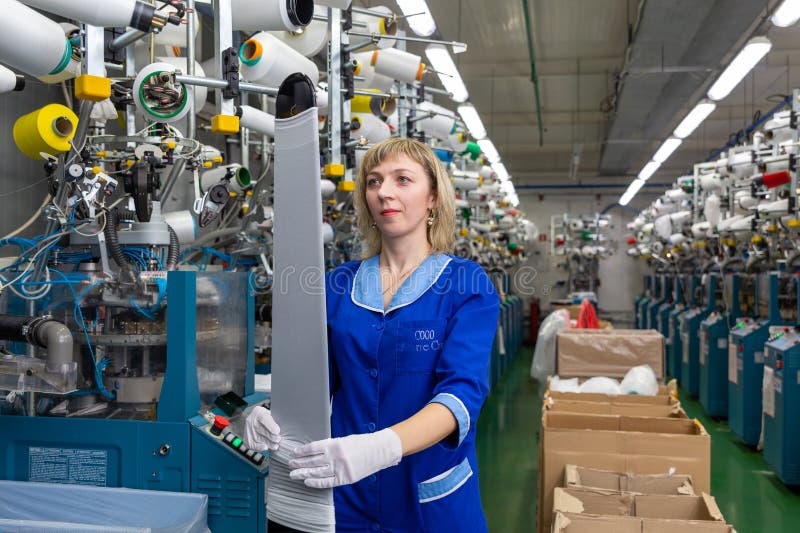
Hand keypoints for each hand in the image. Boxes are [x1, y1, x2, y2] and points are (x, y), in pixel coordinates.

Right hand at [243, 405, 281, 450]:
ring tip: (276, 446)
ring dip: (267, 443)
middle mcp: (250, 420)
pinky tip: (266, 447)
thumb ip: (276, 418)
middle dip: (270, 436)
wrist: (254, 421)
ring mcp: (247, 430)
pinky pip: (252, 444)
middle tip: (278, 439)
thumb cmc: (267, 418)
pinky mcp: (246, 439)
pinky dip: (259, 447)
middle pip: (260, 429)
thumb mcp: (271, 414)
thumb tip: (286, 425)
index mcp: (258, 412)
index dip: (270, 425)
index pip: (263, 418)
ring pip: (257, 438)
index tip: (277, 431)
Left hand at [288, 428, 402, 487]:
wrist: (380, 450)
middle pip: (312, 461)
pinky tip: (307, 482)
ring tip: (293, 474)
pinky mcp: (346, 478)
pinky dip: (316, 483)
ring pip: (317, 472)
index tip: (294, 453)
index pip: (312, 448)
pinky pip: (327, 482)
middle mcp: (335, 456)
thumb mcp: (344, 440)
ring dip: (304, 473)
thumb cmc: (363, 443)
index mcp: (335, 443)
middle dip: (299, 463)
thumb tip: (314, 452)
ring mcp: (340, 468)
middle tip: (290, 464)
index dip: (301, 451)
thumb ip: (330, 446)